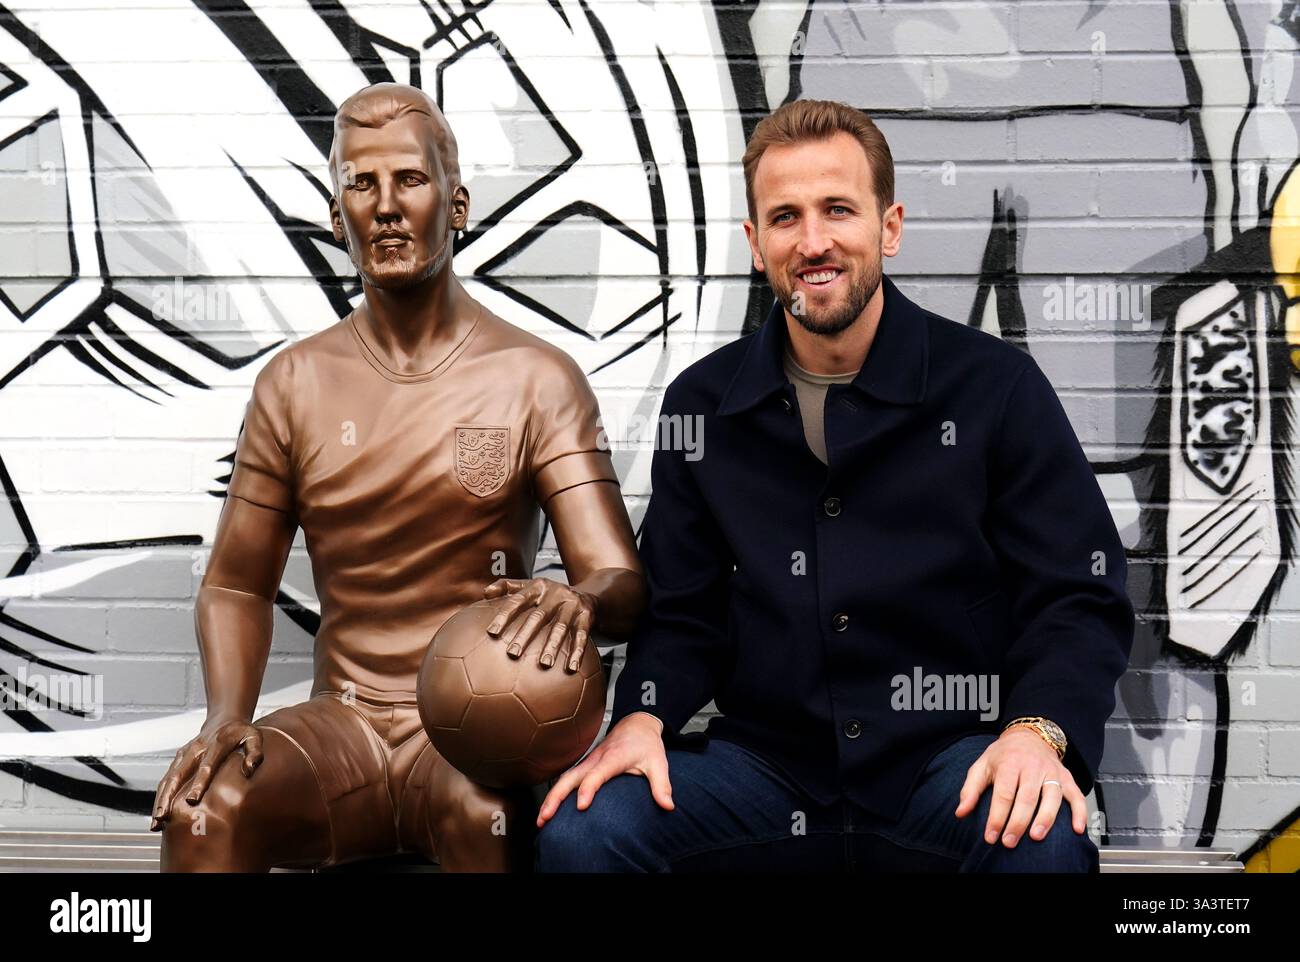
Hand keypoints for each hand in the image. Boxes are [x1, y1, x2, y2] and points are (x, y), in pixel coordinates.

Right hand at [149, 718, 263, 830]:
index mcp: (216, 744)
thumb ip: (255, 753)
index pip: (206, 766)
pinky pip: (167, 779)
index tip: (192, 801)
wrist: (225, 718)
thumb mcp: (254, 737)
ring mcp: (185, 754)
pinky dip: (161, 796)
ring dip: (160, 800)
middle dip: (169, 797)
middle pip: (179, 775)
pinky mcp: (179, 759)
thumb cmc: (241, 732)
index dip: (198, 784)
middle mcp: (196, 749)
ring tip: (156, 822)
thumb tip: (249, 770)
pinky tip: (159, 813)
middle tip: (163, 817)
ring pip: (168, 779)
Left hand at [483, 577, 596, 670]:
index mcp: (537, 587)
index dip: (504, 616)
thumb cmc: (550, 595)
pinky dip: (577, 652)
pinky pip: (581, 635)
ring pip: (560, 627)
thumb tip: (485, 592)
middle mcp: (555, 594)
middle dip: (525, 635)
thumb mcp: (530, 585)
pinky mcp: (586, 615)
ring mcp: (571, 605)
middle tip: (513, 653)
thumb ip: (507, 586)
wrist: (587, 593)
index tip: (491, 632)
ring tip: (544, 664)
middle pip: (538, 616)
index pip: (517, 601)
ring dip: (553, 646)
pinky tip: (572, 667)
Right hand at [535, 713, 671, 827]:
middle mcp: (596, 759)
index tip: (582, 805)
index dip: (588, 789)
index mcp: (613, 758)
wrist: (637, 722)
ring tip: (542, 818)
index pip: (597, 774)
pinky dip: (556, 792)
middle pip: (570, 777)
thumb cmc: (645, 742)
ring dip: (552, 797)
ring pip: (564, 778)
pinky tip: (550, 807)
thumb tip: (668, 806)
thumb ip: (662, 785)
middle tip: (545, 817)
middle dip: (556, 797)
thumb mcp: (658, 762)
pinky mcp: (586, 764)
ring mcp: (588, 761)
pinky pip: (567, 777)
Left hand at [953, 727, 1087, 847]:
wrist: (1028, 736)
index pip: (1004, 793)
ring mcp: (1051, 771)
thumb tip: (960, 812)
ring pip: (1052, 797)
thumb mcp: (981, 765)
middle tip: (1009, 842)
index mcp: (1009, 763)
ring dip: (1045, 818)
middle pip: (1027, 797)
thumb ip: (970, 789)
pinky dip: (1080, 812)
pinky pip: (1077, 795)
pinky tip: (1078, 829)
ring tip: (1036, 837)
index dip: (997, 816)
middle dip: (1018, 822)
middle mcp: (1032, 766)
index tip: (991, 836)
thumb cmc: (1003, 755)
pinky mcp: (1066, 777)